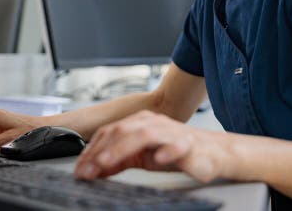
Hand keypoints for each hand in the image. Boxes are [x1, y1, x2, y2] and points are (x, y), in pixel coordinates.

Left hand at [74, 110, 228, 183]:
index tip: (80, 169)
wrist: (211, 153)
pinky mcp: (189, 145)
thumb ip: (119, 160)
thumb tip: (92, 168)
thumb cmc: (176, 152)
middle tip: (88, 169)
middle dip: (103, 150)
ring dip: (123, 148)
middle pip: (123, 130)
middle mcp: (153, 123)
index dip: (92, 150)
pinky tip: (158, 159)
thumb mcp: (142, 156)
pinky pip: (177, 146)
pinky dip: (167, 151)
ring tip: (107, 162)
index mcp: (140, 123)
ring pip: (144, 134)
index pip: (110, 131)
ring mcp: (171, 132)